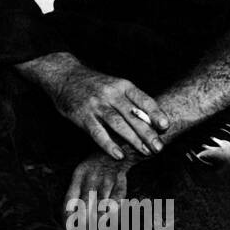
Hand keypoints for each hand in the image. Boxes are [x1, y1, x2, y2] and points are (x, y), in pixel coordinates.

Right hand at [31, 54, 168, 160]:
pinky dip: (108, 144)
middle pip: (133, 115)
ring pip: (118, 124)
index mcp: (122, 85)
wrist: (64, 75)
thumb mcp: (115, 84)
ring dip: (133, 140)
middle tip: (159, 147)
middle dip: (148, 132)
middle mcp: (110, 94)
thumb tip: (153, 121)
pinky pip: (97, 132)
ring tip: (145, 152)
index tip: (165, 126)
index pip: (143, 100)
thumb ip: (131, 101)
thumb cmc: (94, 84)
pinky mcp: (82, 115)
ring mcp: (96, 105)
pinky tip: (119, 155)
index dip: (155, 113)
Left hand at [64, 151, 140, 229]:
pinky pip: (117, 205)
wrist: (121, 145)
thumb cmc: (98, 165)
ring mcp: (106, 180)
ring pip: (101, 211)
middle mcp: (90, 178)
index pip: (69, 203)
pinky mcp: (121, 182)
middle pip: (85, 211)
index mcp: (78, 176)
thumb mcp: (82, 174)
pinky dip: (115, 220)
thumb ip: (76, 194)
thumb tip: (70, 220)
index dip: (69, 221)